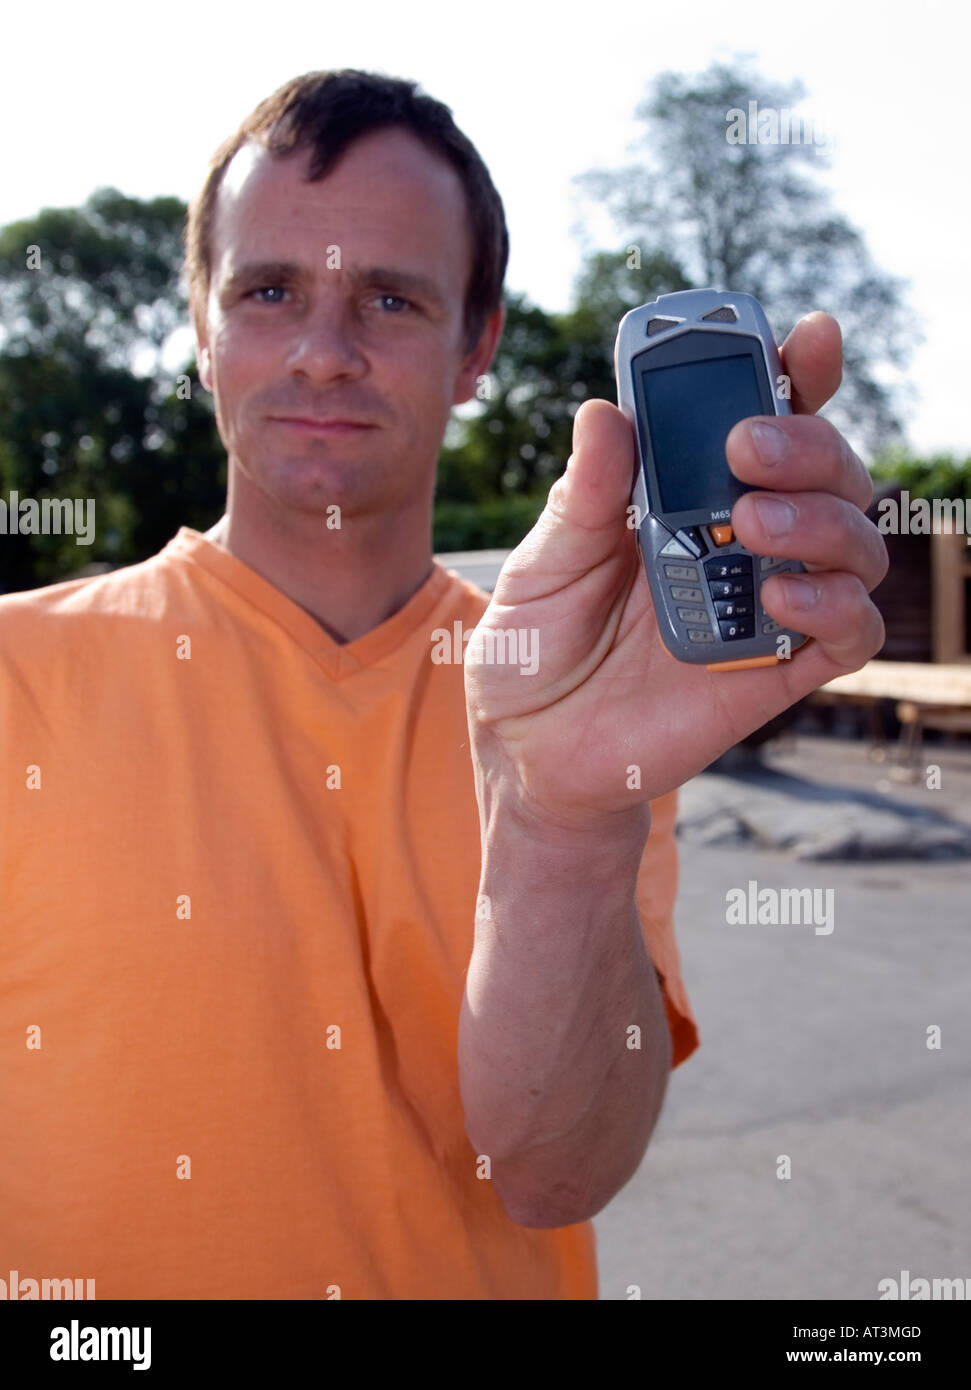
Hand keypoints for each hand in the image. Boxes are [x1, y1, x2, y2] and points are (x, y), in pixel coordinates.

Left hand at [464, 312, 887, 832]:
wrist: (528, 752)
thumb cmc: (534, 648)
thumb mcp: (541, 566)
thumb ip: (582, 498)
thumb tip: (604, 412)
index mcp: (684, 496)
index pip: (761, 419)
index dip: (797, 374)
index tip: (809, 338)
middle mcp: (738, 540)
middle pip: (828, 469)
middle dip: (808, 441)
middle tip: (748, 447)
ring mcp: (763, 604)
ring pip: (857, 541)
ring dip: (825, 519)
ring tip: (752, 525)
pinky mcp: (774, 672)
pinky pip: (849, 633)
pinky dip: (836, 608)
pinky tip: (781, 600)